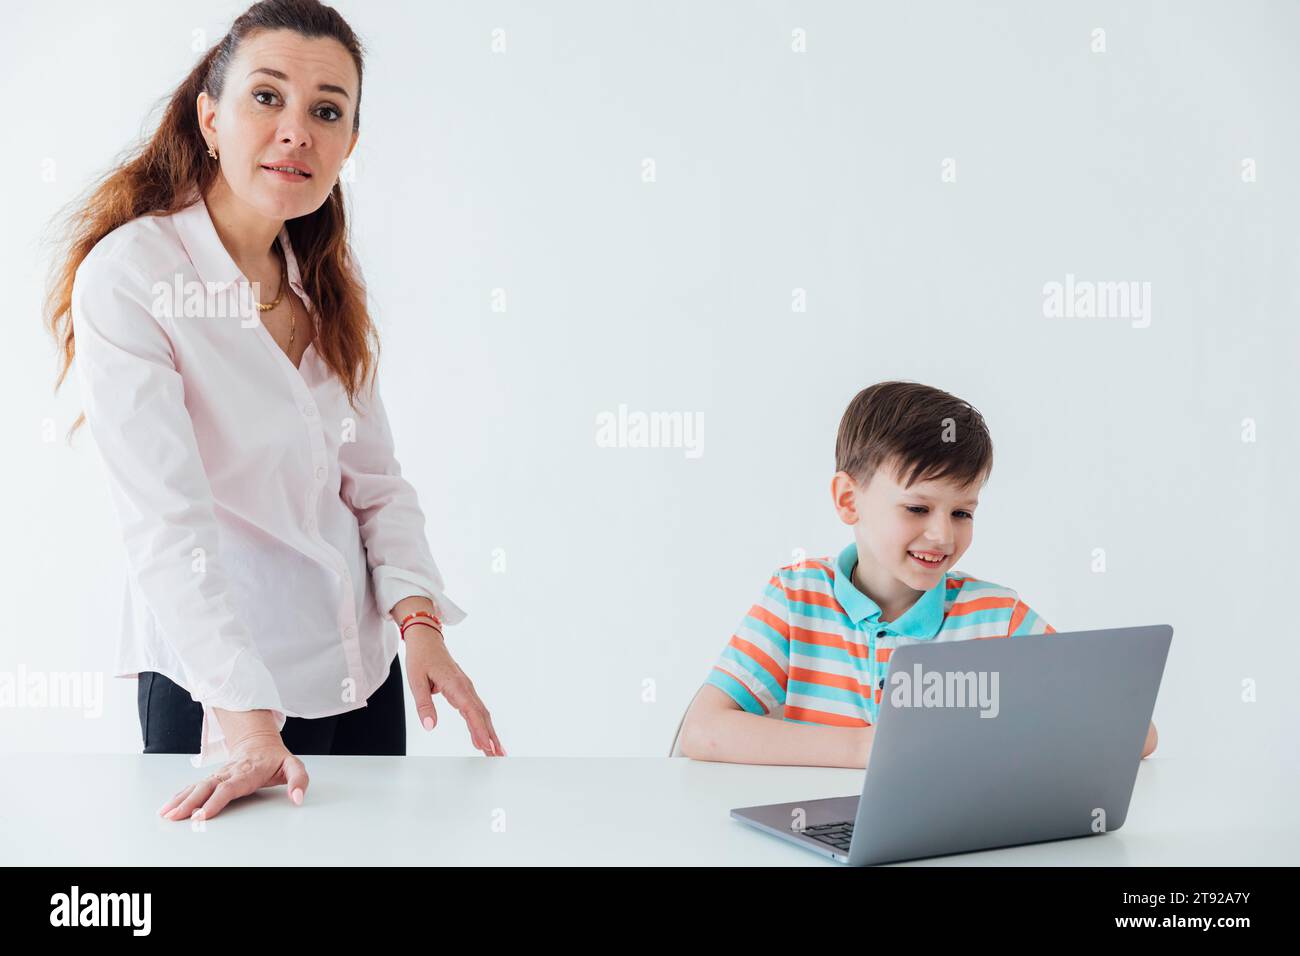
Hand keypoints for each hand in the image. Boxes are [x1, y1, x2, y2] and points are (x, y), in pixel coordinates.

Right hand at [157, 731, 308, 822]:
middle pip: (207, 788)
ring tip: (167, 814)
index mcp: (247, 772)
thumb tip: (297, 798)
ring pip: (197, 787)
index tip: (202, 814)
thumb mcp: (293, 766)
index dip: (215, 801)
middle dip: (191, 803)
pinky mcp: (212, 778)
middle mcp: (229, 773)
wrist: (259, 741)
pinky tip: (168, 807)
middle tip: (178, 817)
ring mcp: (218, 775)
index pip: (229, 787)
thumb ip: (298, 780)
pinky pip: (193, 787)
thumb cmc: (275, 758)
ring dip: (181, 800)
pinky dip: (180, 796)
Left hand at [404, 624, 504, 755]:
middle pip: (482, 716)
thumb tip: (430, 726)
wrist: (427, 639)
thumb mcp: (416, 681)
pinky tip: (481, 739)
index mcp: (456, 685)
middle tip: (499, 756)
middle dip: (491, 737)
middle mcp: (466, 687)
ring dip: (489, 733)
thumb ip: (424, 705)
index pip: (471, 711)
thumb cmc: (421, 658)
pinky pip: (475, 710)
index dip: (480, 730)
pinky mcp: (464, 691)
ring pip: (481, 714)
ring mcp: (467, 689)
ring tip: (496, 752)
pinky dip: (480, 726)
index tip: (488, 746)